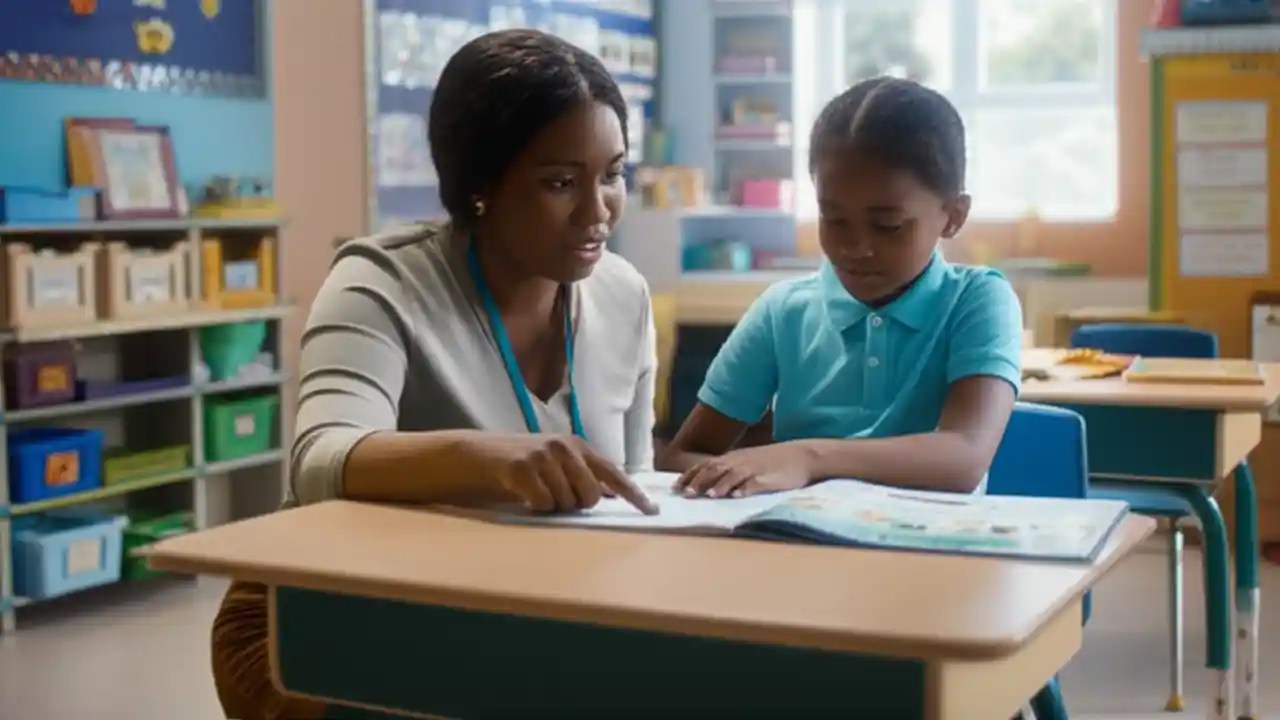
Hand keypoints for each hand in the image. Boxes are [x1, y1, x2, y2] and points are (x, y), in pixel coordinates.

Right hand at [474, 434, 658, 515]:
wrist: (476, 453)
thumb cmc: (521, 463)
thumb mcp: (556, 463)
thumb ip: (583, 475)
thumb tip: (612, 495)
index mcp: (577, 445)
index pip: (613, 472)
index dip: (632, 494)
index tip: (651, 510)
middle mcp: (564, 446)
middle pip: (590, 496)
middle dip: (576, 504)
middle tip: (555, 496)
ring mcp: (543, 456)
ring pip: (566, 503)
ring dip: (552, 506)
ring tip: (535, 491)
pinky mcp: (522, 468)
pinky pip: (543, 504)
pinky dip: (535, 506)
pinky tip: (522, 493)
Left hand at [673, 443, 810, 498]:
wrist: (802, 455)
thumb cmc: (771, 461)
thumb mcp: (746, 462)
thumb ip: (727, 471)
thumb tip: (704, 484)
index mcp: (732, 458)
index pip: (705, 465)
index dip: (689, 476)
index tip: (675, 488)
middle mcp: (740, 462)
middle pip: (715, 470)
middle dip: (699, 482)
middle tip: (686, 495)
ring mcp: (755, 469)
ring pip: (733, 476)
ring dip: (720, 486)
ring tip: (709, 496)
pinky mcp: (770, 478)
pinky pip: (756, 484)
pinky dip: (745, 489)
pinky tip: (738, 497)